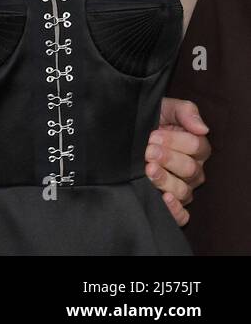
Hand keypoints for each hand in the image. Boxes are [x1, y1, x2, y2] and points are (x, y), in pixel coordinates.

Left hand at [145, 97, 210, 225]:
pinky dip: (175, 210)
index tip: (153, 136)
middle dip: (167, 158)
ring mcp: (182, 187)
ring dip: (165, 180)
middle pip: (190, 169)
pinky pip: (182, 215)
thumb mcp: (164, 108)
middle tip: (148, 152)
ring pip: (183, 190)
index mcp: (195, 147)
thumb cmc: (148, 121)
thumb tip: (202, 129)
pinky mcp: (171, 203)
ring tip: (148, 170)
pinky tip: (164, 198)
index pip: (196, 147)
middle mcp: (192, 169)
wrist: (120, 135)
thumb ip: (184, 111)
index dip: (175, 141)